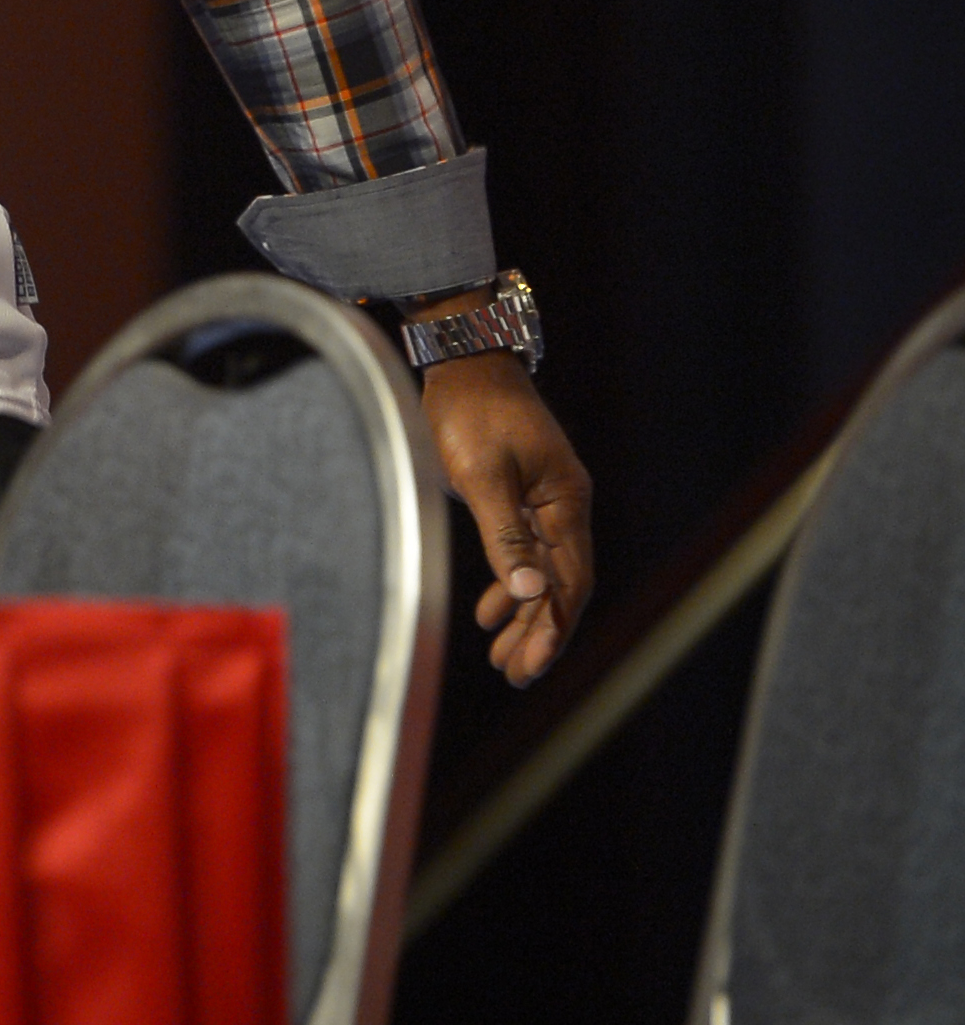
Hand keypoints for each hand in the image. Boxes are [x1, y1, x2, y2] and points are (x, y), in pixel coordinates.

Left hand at [419, 350, 592, 684]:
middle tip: (516, 676)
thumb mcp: (482, 475)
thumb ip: (504, 535)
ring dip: (524, 615)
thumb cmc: (471, 411)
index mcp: (567, 503)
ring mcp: (544, 501)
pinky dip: (509, 583)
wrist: (464, 359)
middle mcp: (565, 506)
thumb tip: (528, 593)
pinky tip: (488, 612)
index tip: (533, 666)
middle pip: (562, 584)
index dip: (554, 626)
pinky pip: (524, 552)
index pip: (571, 581)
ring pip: (542, 572)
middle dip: (541, 633)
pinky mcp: (521, 496)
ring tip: (503, 659)